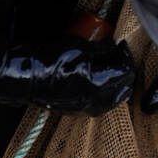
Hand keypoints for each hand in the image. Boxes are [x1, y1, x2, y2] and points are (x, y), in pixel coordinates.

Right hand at [0, 34, 135, 115]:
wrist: (29, 78)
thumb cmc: (52, 59)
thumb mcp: (81, 46)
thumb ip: (103, 48)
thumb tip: (116, 47)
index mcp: (99, 82)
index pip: (126, 73)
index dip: (127, 57)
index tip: (122, 45)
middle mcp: (96, 100)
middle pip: (124, 90)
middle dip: (126, 73)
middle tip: (120, 58)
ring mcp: (88, 109)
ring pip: (114, 100)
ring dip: (118, 86)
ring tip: (113, 71)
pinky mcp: (80, 112)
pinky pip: (101, 105)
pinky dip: (107, 95)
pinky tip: (102, 84)